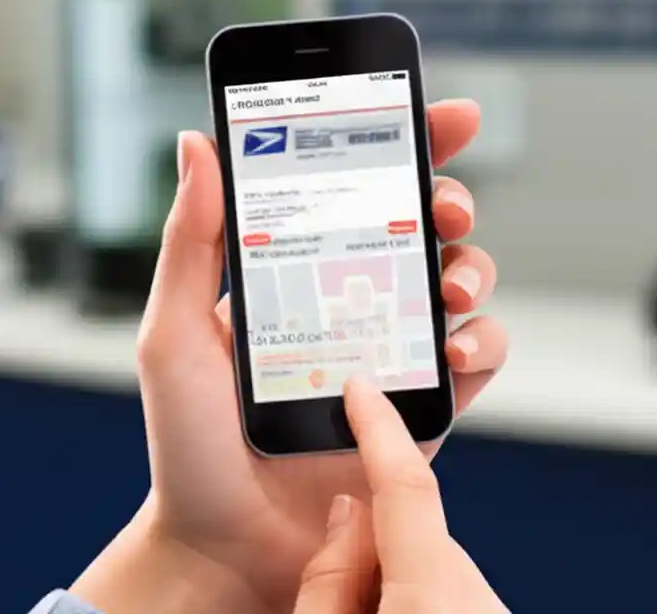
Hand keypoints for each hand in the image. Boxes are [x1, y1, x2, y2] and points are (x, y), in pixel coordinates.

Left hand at [73, 100, 508, 612]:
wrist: (226, 544)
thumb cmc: (188, 443)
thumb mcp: (173, 333)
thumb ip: (191, 241)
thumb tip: (194, 141)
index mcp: (298, 271)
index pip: (357, 187)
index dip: (408, 142)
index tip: (444, 113)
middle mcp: (352, 301)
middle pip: (424, 228)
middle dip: (450, 200)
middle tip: (444, 207)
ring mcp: (392, 352)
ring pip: (462, 284)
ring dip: (474, 270)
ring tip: (451, 289)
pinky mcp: (422, 406)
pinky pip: (477, 358)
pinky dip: (484, 342)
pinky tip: (455, 348)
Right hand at [293, 377, 506, 613]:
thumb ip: (327, 575)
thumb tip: (348, 518)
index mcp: (431, 598)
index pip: (407, 484)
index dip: (380, 427)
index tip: (361, 390)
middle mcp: (475, 602)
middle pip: (416, 531)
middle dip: (373, 543)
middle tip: (337, 593)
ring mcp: (493, 613)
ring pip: (432, 562)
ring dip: (397, 581)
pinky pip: (450, 592)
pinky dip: (420, 604)